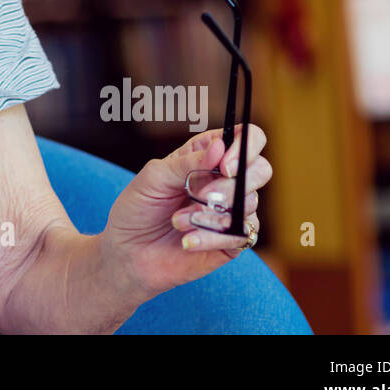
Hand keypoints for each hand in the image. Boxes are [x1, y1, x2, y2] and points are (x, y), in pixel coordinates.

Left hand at [99, 125, 270, 303]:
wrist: (129, 252)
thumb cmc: (139, 207)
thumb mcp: (155, 177)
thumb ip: (188, 162)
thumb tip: (220, 146)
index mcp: (207, 154)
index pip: (247, 137)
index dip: (245, 145)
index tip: (224, 166)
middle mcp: (225, 180)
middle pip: (260, 169)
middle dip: (232, 184)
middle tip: (203, 195)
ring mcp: (232, 210)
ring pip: (248, 203)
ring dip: (209, 214)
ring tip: (177, 221)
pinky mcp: (233, 240)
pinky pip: (240, 235)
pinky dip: (211, 236)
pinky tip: (187, 241)